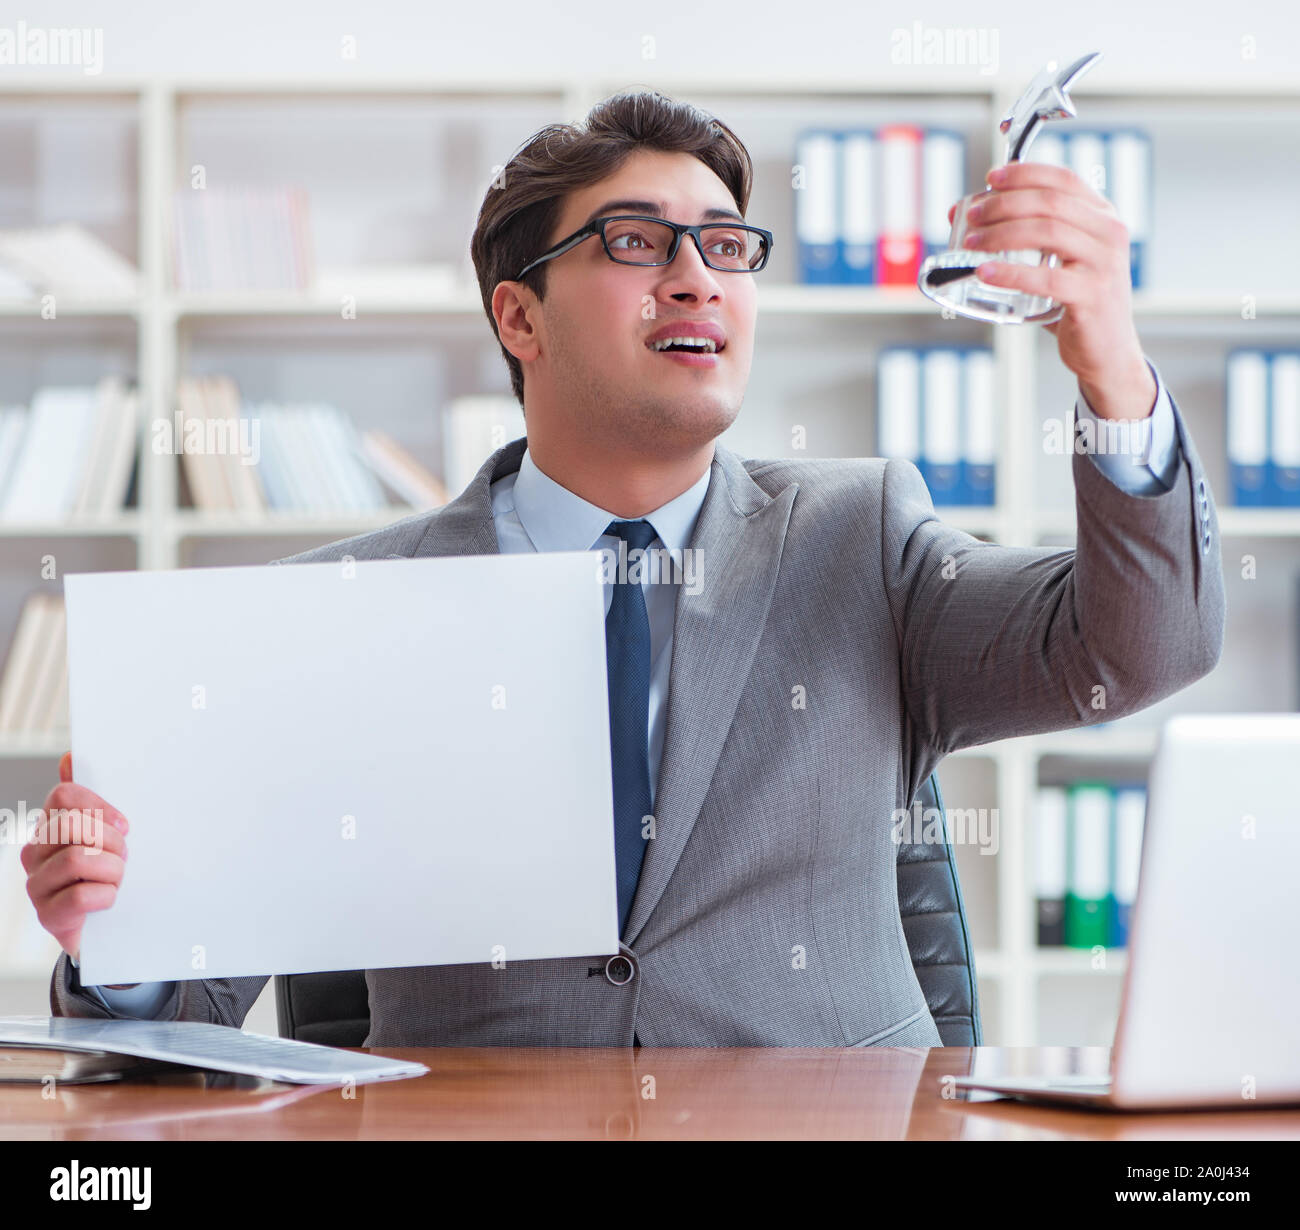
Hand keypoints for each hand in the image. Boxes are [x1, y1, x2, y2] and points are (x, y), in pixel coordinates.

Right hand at [22, 751, 132, 976]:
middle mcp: (36, 852)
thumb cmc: (109, 872)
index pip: (64, 794)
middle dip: (109, 840)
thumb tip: (70, 756)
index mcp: (51, 825)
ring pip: (78, 858)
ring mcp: (37, 884)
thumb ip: (92, 797)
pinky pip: (79, 896)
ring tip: (117, 879)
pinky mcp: (47, 915)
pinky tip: (109, 900)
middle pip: (72, 825)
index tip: (124, 825)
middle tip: (123, 856)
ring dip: (112, 870)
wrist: (111, 926)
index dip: (99, 806)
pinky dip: (105, 896)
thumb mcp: (110, 833)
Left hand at [951, 162, 1153, 416]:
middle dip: (1003, 204)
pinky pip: (1046, 278)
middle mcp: (1108, 233)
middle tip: (971, 217)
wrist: (1107, 351)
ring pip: (1047, 232)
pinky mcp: (1092, 295)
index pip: (1063, 179)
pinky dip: (1011, 273)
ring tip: (971, 243)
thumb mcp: (1055, 262)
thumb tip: (963, 215)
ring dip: (1001, 233)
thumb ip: (1021, 238)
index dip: (1024, 173)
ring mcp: (1103, 263)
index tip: (991, 178)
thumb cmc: (1074, 303)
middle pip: (1050, 202)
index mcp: (1102, 216)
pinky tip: (985, 273)